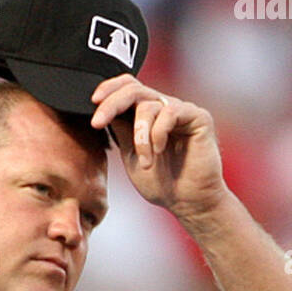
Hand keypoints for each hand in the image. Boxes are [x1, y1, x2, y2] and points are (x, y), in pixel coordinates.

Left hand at [90, 74, 228, 219]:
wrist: (188, 203)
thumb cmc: (161, 183)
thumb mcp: (130, 155)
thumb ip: (120, 130)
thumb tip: (100, 109)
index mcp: (146, 115)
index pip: (127, 88)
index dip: (109, 89)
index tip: (93, 102)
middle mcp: (163, 108)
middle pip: (133, 89)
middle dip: (111, 104)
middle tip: (98, 122)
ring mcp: (181, 110)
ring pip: (148, 105)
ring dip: (140, 137)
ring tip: (145, 163)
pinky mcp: (198, 117)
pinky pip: (170, 112)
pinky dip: (158, 133)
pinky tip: (160, 151)